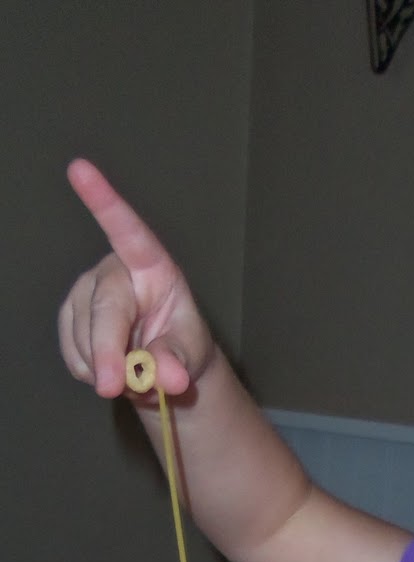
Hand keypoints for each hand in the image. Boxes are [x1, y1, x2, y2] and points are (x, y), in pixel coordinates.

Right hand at [58, 159, 214, 398]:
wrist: (165, 366)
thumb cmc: (182, 345)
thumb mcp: (191, 354)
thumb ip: (178, 361)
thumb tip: (168, 377)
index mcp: (151, 266)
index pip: (128, 230)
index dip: (104, 201)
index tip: (79, 168)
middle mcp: (114, 273)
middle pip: (103, 308)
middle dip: (106, 351)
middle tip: (113, 389)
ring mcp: (87, 295)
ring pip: (84, 335)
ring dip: (106, 368)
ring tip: (134, 378)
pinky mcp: (70, 320)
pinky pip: (73, 353)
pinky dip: (91, 373)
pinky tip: (110, 373)